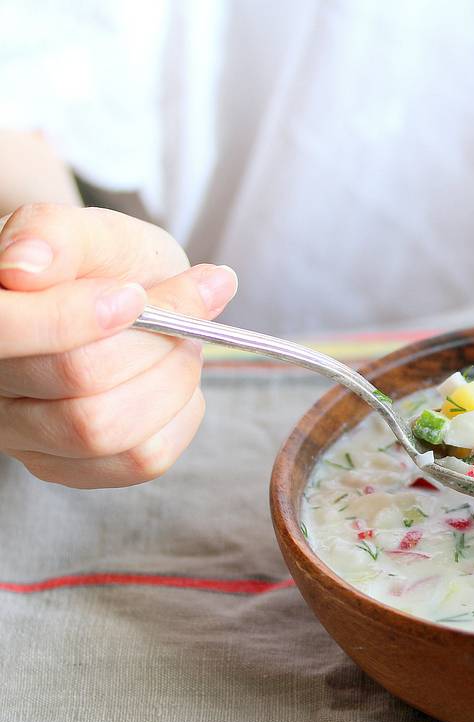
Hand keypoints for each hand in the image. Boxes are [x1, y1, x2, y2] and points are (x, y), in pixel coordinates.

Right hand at [0, 204, 237, 487]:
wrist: (125, 294)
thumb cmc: (103, 264)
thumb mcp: (88, 232)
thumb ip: (55, 235)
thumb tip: (24, 265)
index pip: (3, 333)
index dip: (70, 319)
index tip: (132, 295)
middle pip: (74, 382)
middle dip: (152, 341)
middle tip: (188, 301)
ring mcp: (24, 436)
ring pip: (105, 430)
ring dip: (171, 377)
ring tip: (184, 337)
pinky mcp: (71, 468)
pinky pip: (140, 460)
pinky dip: (180, 413)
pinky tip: (173, 377)